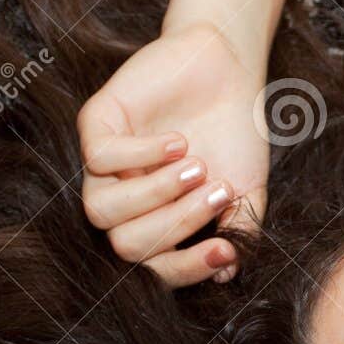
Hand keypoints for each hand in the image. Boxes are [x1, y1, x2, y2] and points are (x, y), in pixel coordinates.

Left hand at [78, 23, 270, 288]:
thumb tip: (227, 272)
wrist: (228, 71)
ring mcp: (107, 167)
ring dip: (155, 195)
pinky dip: (142, 155)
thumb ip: (239, 228)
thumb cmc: (234, 133)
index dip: (187, 267)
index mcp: (158, 223)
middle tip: (218, 192)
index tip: (226, 251)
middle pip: (126, 244)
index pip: (156, 266)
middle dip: (177, 223)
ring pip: (101, 210)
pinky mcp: (97, 126)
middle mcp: (125, 202)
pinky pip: (99, 159)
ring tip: (198, 167)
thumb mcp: (246, 188)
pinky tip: (179, 142)